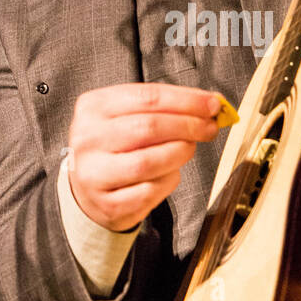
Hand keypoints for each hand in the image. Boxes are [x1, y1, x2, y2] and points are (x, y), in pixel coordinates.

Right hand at [66, 82, 221, 231]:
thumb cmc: (116, 147)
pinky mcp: (108, 204)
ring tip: (188, 148)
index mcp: (94, 107)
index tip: (212, 105)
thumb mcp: (129, 116)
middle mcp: (88, 139)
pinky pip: (150, 191)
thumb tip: (209, 104)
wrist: (88, 190)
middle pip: (149, 127)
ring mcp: (94, 174)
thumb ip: (166, 107)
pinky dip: (169, 179)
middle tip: (209, 128)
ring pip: (149, 162)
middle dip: (189, 126)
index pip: (148, 97)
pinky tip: (170, 172)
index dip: (186, 100)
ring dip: (180, 153)